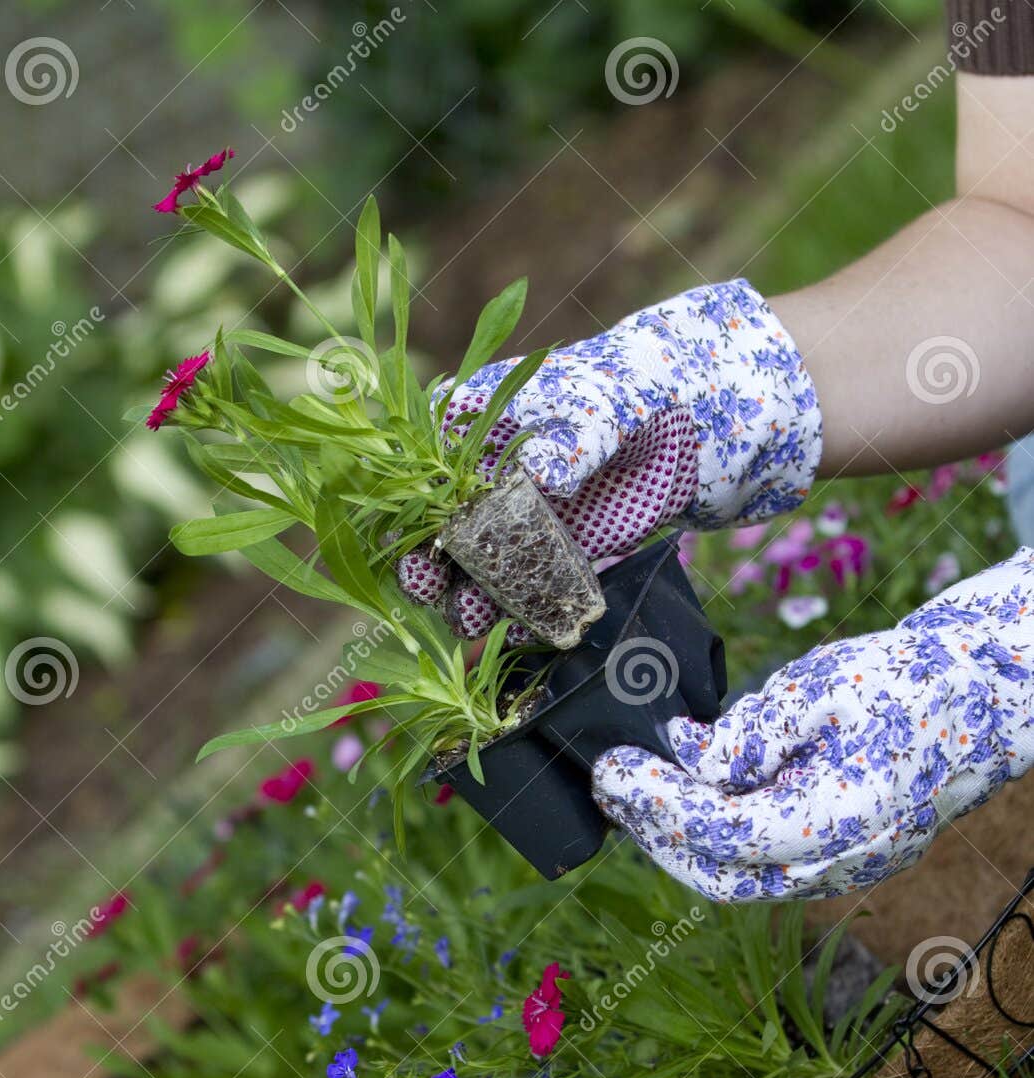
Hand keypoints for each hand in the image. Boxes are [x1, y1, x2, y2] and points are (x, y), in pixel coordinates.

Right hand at [397, 279, 821, 638]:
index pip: (432, 451)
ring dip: (469, 593)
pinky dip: (520, 610)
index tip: (407, 529)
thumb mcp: (619, 394)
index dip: (411, 493)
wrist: (728, 416)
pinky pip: (535, 584)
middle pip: (448, 517)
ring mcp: (536, 511)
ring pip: (485, 559)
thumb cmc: (662, 382)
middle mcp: (504, 466)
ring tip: (466, 622)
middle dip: (432, 556)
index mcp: (496, 410)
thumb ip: (580, 430)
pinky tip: (505, 635)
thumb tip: (545, 471)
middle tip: (426, 587)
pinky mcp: (571, 547)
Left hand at [592, 552, 1033, 901]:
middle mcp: (843, 863)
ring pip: (737, 882)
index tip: (613, 767)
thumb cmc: (914, 680)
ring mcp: (845, 873)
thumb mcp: (829, 681)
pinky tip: (690, 792)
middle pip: (719, 878)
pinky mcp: (841, 864)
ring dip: (678, 841)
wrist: (988, 701)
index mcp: (843, 818)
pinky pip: (761, 868)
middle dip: (655, 834)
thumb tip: (692, 754)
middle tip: (613, 783)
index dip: (657, 805)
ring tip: (638, 789)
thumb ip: (755, 727)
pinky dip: (715, 838)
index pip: (723, 834)